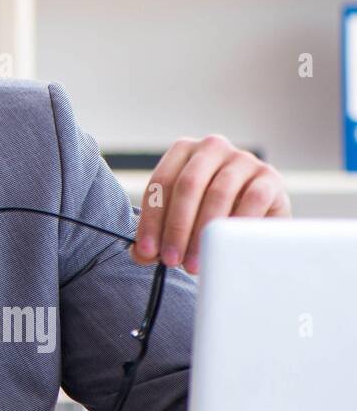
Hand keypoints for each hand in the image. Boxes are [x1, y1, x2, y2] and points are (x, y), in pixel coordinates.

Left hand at [130, 134, 289, 274]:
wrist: (258, 214)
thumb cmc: (211, 213)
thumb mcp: (182, 219)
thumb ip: (159, 233)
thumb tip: (140, 254)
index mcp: (184, 150)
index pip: (161, 182)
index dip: (151, 219)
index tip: (147, 251)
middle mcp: (212, 147)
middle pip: (187, 185)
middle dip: (175, 227)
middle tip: (171, 260)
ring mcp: (243, 159)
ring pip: (217, 193)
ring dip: (202, 232)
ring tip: (194, 263)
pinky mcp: (269, 177)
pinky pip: (251, 200)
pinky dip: (235, 225)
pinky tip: (225, 246)